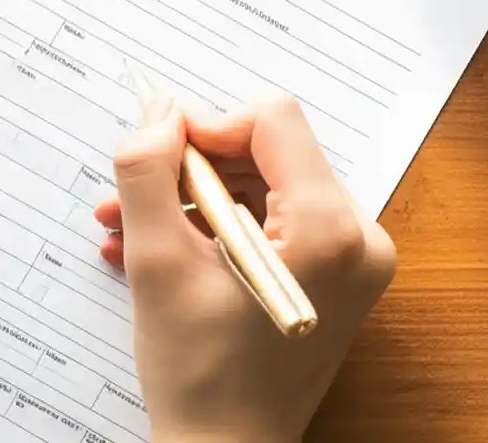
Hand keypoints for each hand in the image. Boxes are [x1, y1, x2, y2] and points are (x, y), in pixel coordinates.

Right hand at [96, 96, 395, 442]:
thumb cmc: (199, 375)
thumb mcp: (156, 263)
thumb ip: (148, 174)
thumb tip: (158, 111)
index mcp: (330, 231)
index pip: (271, 121)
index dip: (205, 125)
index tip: (155, 152)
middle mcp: (359, 238)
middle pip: (268, 153)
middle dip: (190, 168)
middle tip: (130, 196)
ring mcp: (352, 260)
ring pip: (264, 185)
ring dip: (193, 197)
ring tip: (129, 227)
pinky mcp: (335, 276)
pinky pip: (273, 220)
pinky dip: (216, 225)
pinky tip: (159, 247)